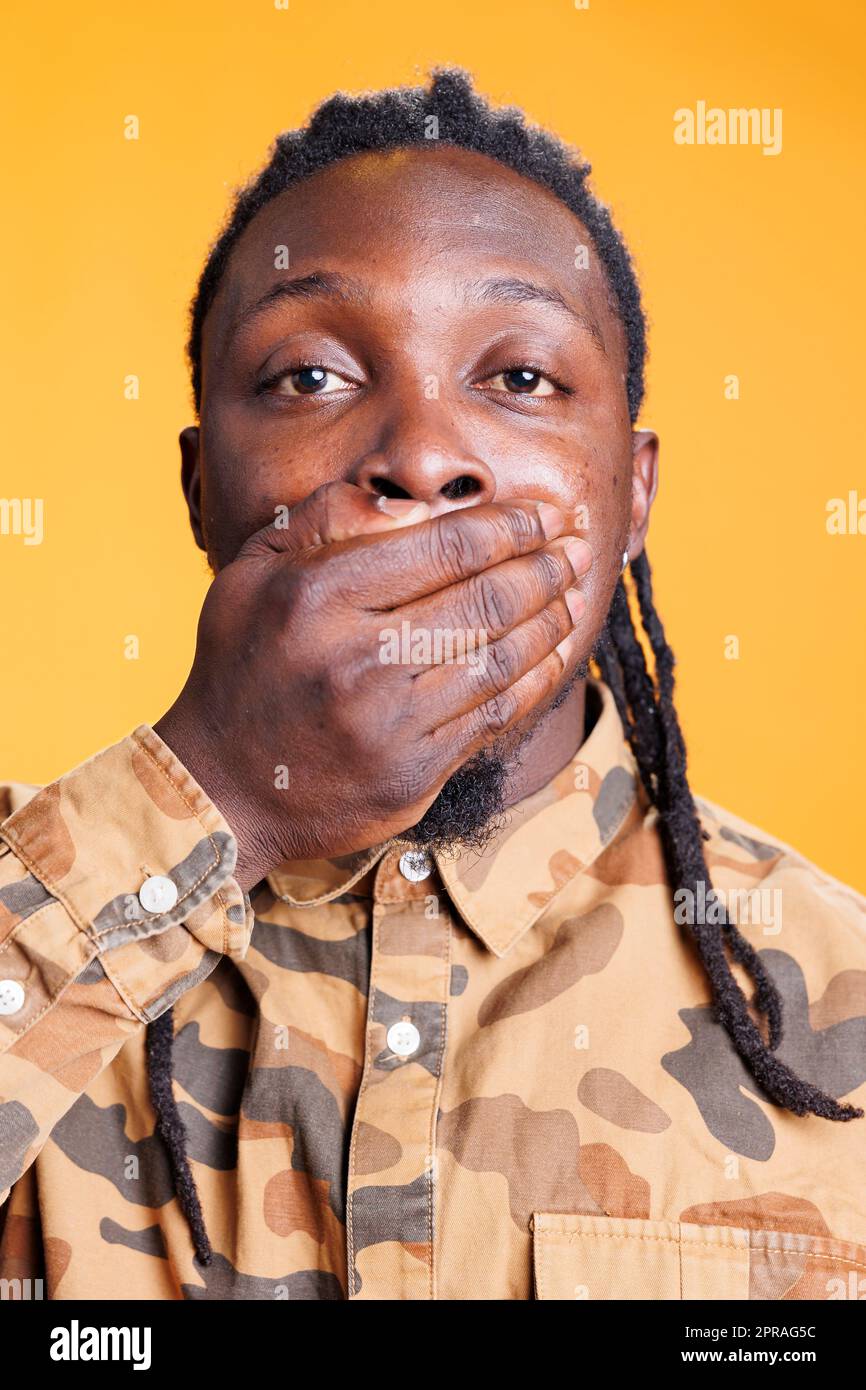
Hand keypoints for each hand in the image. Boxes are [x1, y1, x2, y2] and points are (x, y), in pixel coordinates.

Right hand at [154, 482, 590, 890]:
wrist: (219, 788)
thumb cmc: (239, 669)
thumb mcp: (250, 576)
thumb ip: (319, 521)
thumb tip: (403, 498)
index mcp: (317, 598)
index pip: (443, 547)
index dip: (509, 526)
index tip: (545, 515)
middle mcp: (355, 658)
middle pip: (483, 598)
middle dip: (544, 566)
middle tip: (577, 546)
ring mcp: (387, 722)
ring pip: (499, 656)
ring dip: (549, 618)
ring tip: (574, 591)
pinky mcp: (412, 772)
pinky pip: (494, 714)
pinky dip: (535, 678)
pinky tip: (554, 652)